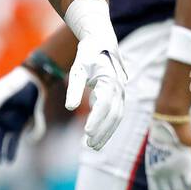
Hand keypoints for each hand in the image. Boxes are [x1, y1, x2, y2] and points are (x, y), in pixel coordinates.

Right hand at [0, 66, 45, 164]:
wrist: (35, 81)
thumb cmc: (16, 84)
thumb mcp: (2, 93)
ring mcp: (7, 122)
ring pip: (1, 141)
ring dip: (0, 152)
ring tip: (0, 163)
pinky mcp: (19, 127)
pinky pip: (13, 141)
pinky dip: (11, 151)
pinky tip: (10, 161)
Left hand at [65, 36, 126, 150]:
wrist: (101, 43)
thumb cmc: (87, 56)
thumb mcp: (77, 69)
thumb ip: (74, 88)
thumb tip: (70, 107)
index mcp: (110, 80)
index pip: (104, 104)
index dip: (97, 119)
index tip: (87, 132)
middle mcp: (119, 88)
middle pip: (114, 114)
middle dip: (102, 131)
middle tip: (89, 145)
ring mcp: (121, 93)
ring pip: (117, 117)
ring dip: (106, 132)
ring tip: (93, 146)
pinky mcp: (118, 97)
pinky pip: (115, 115)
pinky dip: (108, 127)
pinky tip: (97, 137)